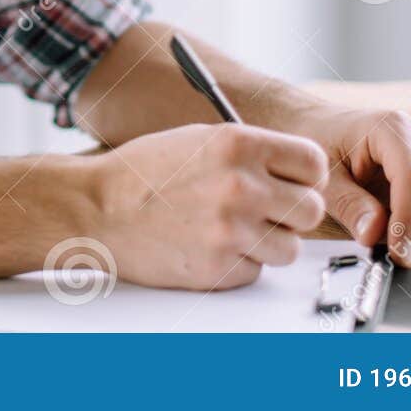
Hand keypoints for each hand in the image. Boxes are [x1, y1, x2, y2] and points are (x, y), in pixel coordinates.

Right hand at [89, 123, 328, 289]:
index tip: (293, 182)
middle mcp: (241, 185)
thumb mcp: (200, 139)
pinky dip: (239, 263)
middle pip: (311, 209)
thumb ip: (251, 150)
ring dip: (267, 243)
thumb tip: (296, 169)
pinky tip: (209, 245)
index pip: (314, 163)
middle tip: (264, 210)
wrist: (97, 208)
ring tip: (231, 228)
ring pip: (290, 248)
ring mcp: (231, 230)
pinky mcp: (219, 268)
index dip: (305, 176)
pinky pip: (256, 271)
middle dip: (291, 213)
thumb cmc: (144, 172)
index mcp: (238, 144)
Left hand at [287, 105, 410, 263]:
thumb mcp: (323, 177)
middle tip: (402, 252)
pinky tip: (410, 229)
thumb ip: (349, 204)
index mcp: (391, 128)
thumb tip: (374, 235)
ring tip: (402, 239)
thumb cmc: (321, 145)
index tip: (398, 253)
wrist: (320, 125)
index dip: (410, 219)